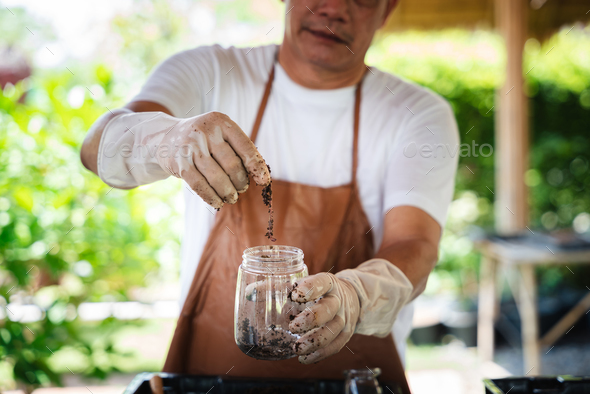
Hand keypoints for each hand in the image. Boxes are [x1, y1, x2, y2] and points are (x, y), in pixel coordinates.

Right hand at [98, 110, 269, 208]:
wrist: (166, 137)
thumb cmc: (204, 140)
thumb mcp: (220, 135)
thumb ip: (239, 150)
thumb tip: (260, 175)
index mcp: (221, 122)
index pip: (245, 147)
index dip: (256, 166)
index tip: (263, 181)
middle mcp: (206, 131)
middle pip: (232, 165)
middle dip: (240, 181)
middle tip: (242, 188)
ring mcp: (191, 147)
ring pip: (217, 177)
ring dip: (228, 192)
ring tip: (232, 197)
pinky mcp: (180, 163)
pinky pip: (200, 185)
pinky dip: (211, 197)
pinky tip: (218, 202)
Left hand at [288, 273, 359, 363]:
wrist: (352, 296)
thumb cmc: (321, 290)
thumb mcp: (309, 282)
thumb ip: (286, 286)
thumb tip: (257, 290)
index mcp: (328, 283)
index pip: (322, 283)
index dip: (310, 289)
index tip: (295, 296)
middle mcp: (338, 300)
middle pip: (328, 309)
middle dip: (310, 320)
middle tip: (293, 327)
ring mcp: (344, 317)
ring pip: (333, 331)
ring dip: (314, 342)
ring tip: (297, 348)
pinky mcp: (346, 333)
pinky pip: (336, 346)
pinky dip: (320, 354)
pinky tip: (305, 358)